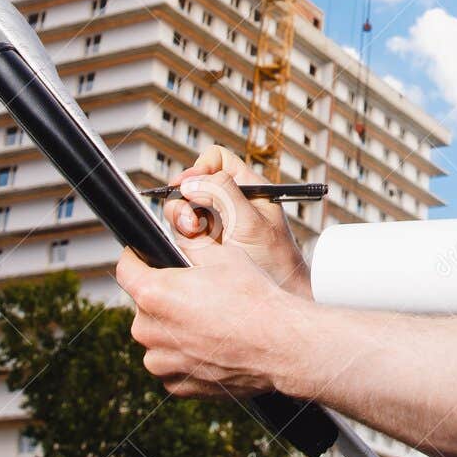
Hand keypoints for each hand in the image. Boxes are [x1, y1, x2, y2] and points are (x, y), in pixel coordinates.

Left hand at [114, 237, 313, 400]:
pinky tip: (213, 346)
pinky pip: (172, 365)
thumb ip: (189, 244)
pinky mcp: (178, 385)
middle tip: (197, 293)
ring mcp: (163, 363)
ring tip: (209, 322)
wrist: (282, 344)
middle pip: (145, 306)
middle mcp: (151, 332)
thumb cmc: (254, 300)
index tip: (143, 257)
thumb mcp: (222, 255)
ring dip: (174, 329)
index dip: (136, 259)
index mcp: (155, 294)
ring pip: (158, 338)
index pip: (126, 270)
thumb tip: (176, 234)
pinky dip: (187, 356)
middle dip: (165, 297)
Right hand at [164, 145, 312, 299]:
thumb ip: (222, 194)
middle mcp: (228, 202)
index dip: (201, 167)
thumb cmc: (275, 261)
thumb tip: (190, 181)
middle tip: (190, 215)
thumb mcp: (250, 222)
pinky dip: (183, 234)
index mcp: (248, 188)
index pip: (217, 160)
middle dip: (186, 196)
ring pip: (183, 207)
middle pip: (193, 183)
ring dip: (182, 217)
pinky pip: (182, 230)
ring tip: (195, 232)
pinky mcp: (203, 244)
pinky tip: (195, 244)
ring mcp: (215, 223)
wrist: (275, 297)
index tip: (190, 184)